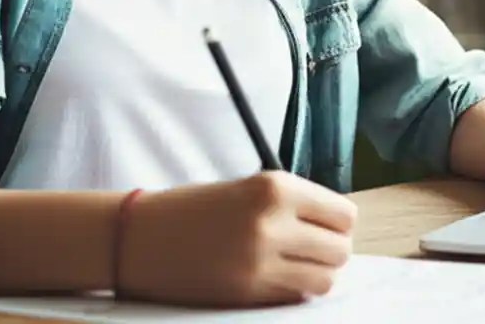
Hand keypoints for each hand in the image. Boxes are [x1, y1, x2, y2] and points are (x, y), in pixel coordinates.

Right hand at [117, 171, 355, 305]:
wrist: (140, 236)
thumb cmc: (197, 210)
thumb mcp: (251, 189)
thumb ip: (296, 205)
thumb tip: (341, 230)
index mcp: (275, 187)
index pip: (344, 215)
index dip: (338, 224)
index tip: (324, 227)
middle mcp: (272, 222)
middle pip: (341, 249)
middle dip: (331, 251)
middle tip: (310, 249)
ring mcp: (260, 261)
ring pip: (326, 279)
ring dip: (316, 274)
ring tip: (294, 266)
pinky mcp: (247, 292)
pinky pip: (296, 296)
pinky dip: (294, 291)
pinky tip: (273, 279)